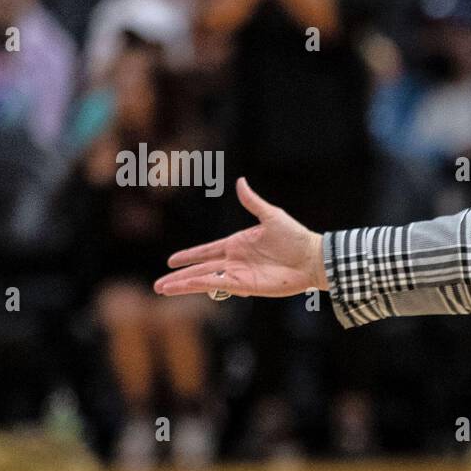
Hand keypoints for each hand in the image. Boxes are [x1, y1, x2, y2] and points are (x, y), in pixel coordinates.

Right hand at [153, 177, 327, 298]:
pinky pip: (220, 286)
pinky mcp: (247, 286)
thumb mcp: (271, 215)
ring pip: (205, 280)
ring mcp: (240, 274)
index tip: (171, 260)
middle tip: (158, 284)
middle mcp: (235, 261)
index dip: (189, 256)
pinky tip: (186, 287)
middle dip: (179, 276)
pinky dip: (202, 286)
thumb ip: (252, 201)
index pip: (206, 251)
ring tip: (163, 289)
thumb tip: (240, 181)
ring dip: (184, 285)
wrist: (312, 257)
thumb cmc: (295, 236)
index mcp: (237, 244)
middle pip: (200, 269)